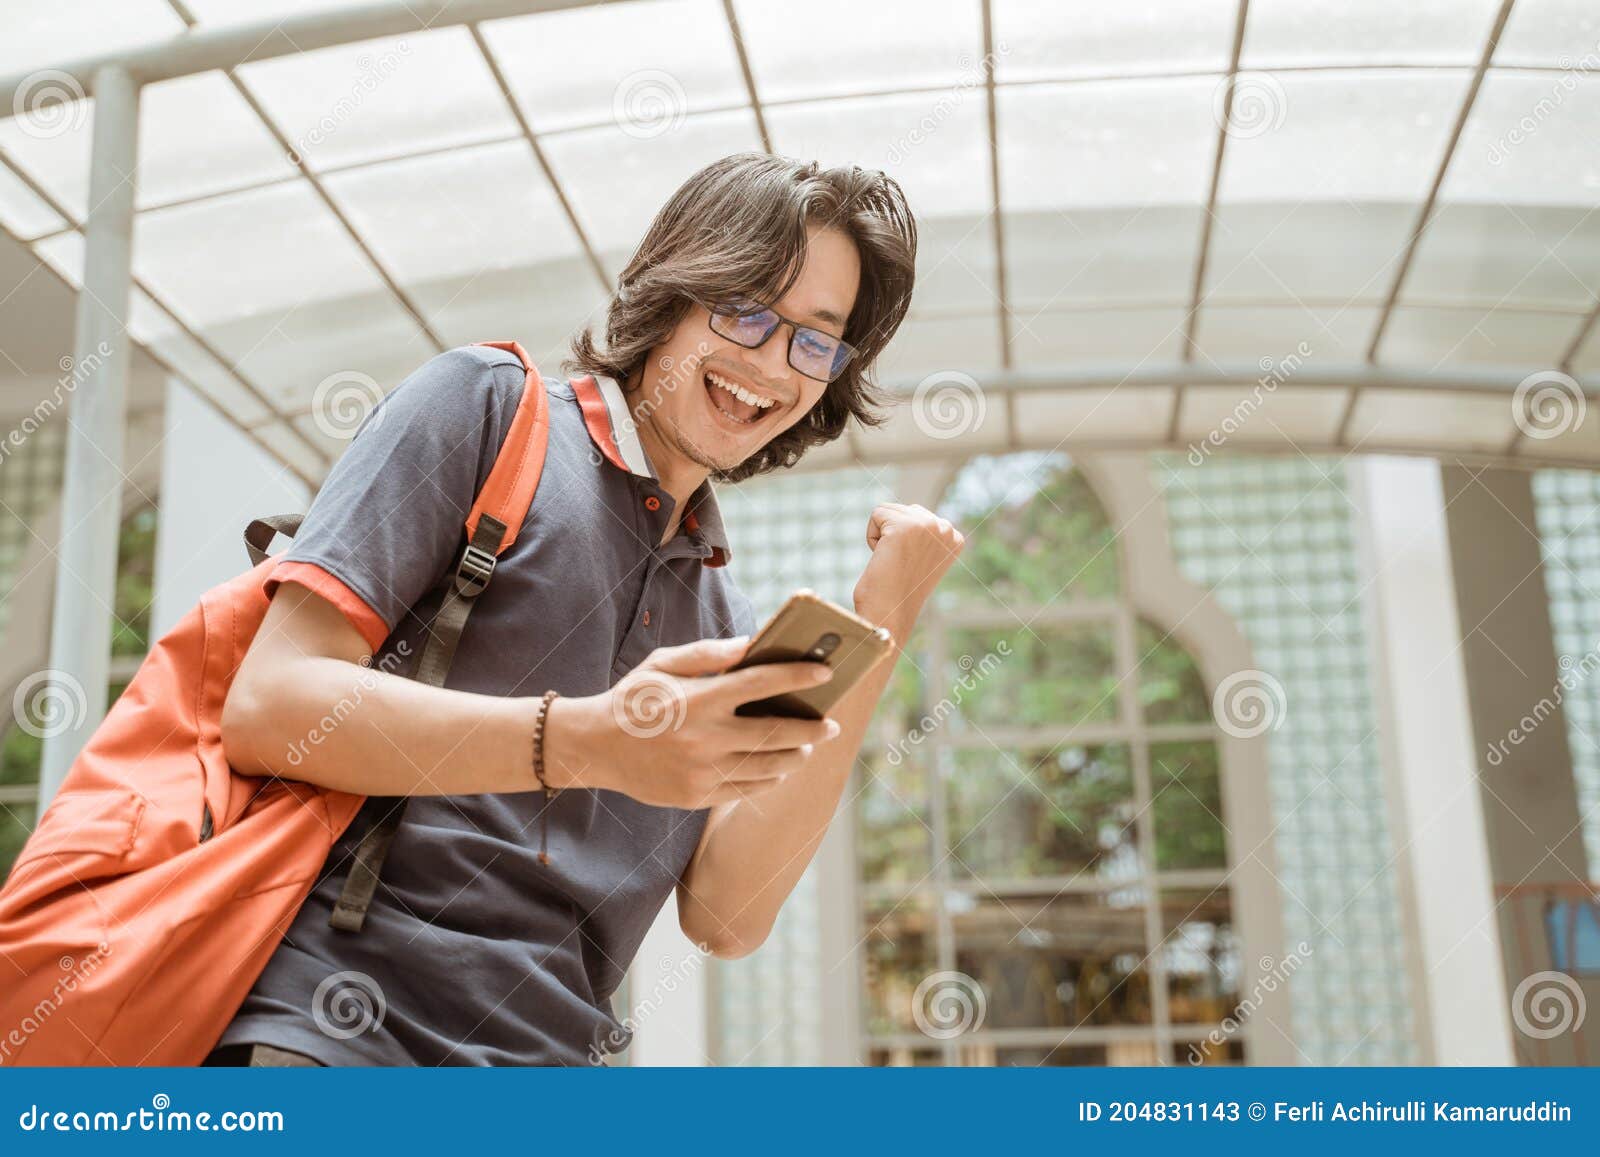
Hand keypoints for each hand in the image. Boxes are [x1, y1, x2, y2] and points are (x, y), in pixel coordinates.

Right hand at [541, 637, 839, 808]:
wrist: (594, 748)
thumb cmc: (635, 698)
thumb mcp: (663, 663)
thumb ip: (708, 653)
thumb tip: (752, 644)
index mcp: (700, 699)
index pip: (762, 684)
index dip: (798, 677)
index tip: (825, 672)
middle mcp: (705, 738)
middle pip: (776, 733)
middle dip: (812, 729)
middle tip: (831, 725)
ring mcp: (703, 772)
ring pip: (768, 767)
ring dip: (795, 756)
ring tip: (808, 747)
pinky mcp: (697, 797)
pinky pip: (747, 789)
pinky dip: (770, 778)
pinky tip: (779, 768)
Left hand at [852, 502, 965, 635]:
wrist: (890, 615)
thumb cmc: (899, 592)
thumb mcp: (922, 557)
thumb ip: (924, 535)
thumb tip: (913, 511)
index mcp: (955, 538)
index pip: (917, 516)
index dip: (905, 541)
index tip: (911, 565)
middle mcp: (946, 529)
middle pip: (904, 510)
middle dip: (893, 535)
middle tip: (900, 565)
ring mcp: (928, 526)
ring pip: (889, 510)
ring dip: (882, 536)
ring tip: (893, 562)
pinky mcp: (904, 527)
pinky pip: (877, 514)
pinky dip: (872, 537)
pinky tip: (884, 558)